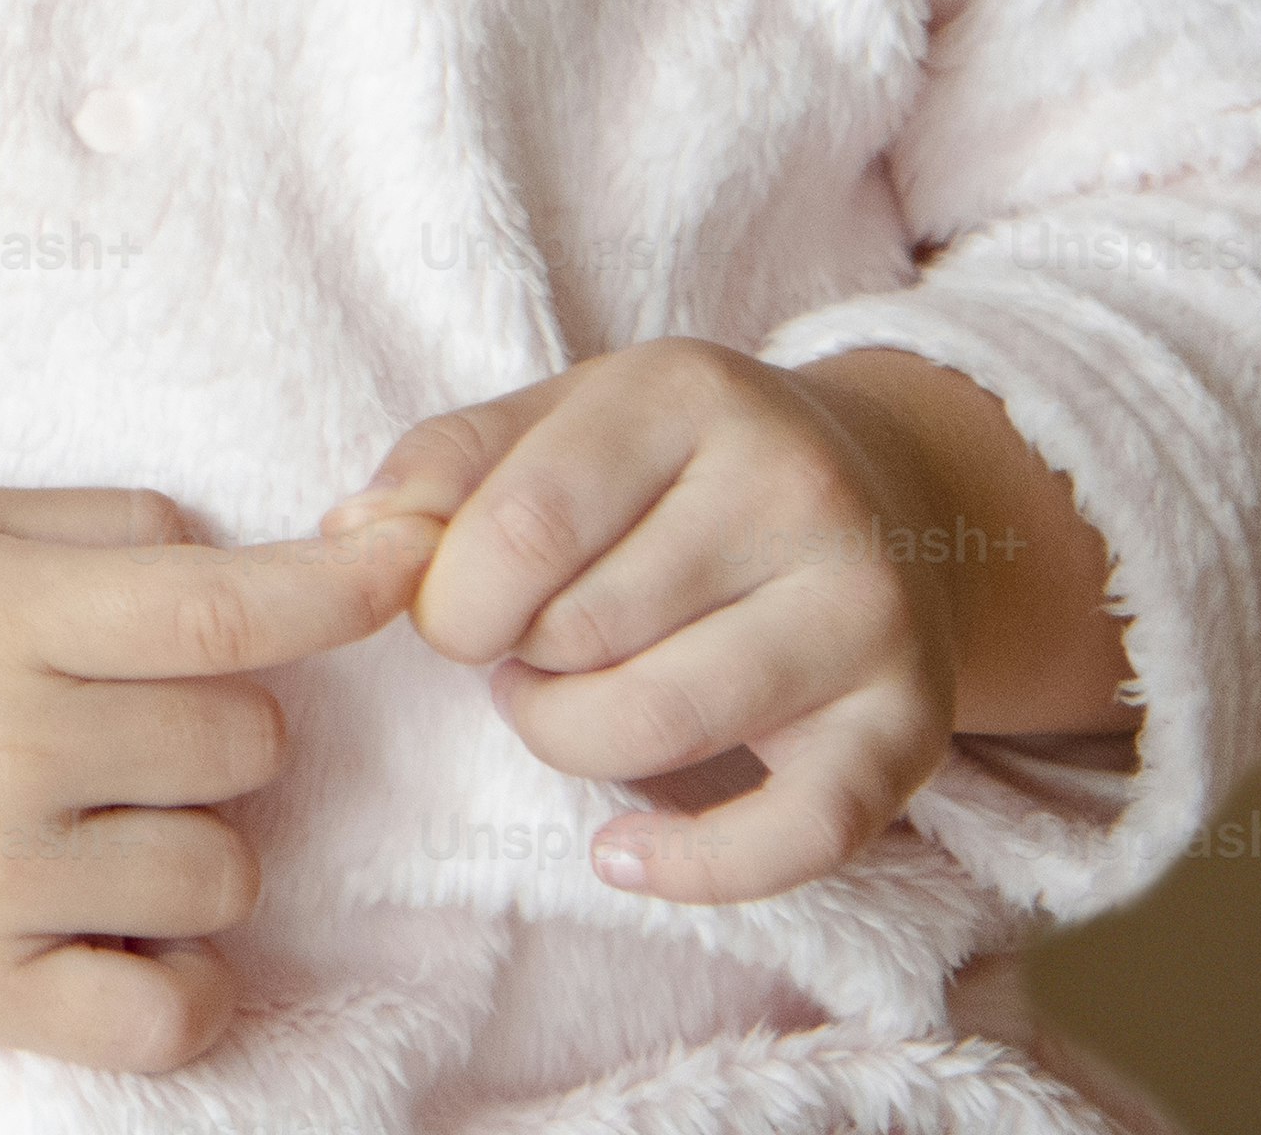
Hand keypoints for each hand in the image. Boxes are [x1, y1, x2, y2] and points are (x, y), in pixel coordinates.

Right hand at [0, 492, 430, 1076]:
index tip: (405, 572)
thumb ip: (111, 530)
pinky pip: (164, 1017)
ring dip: (197, 848)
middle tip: (133, 722)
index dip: (340, 592)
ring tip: (106, 820)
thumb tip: (262, 562)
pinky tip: (147, 941)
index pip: (221, 610)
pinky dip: (188, 987)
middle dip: (225, 728)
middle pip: (246, 748)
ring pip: (222, 877)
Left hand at [323, 337, 1120, 904]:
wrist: (897, 502)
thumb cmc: (677, 472)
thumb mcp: (560, 422)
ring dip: (571, 737)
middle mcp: (797, 490)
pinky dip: (689, 867)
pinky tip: (619, 852)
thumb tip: (352, 535)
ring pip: (658, 725)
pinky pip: (792, 836)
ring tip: (569, 700)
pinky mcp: (909, 726)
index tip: (450, 611)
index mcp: (689, 394)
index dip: (450, 599)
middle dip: (516, 660)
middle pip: (580, 631)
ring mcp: (866, 610)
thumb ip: (446, 466)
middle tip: (531, 645)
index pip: (522, 526)